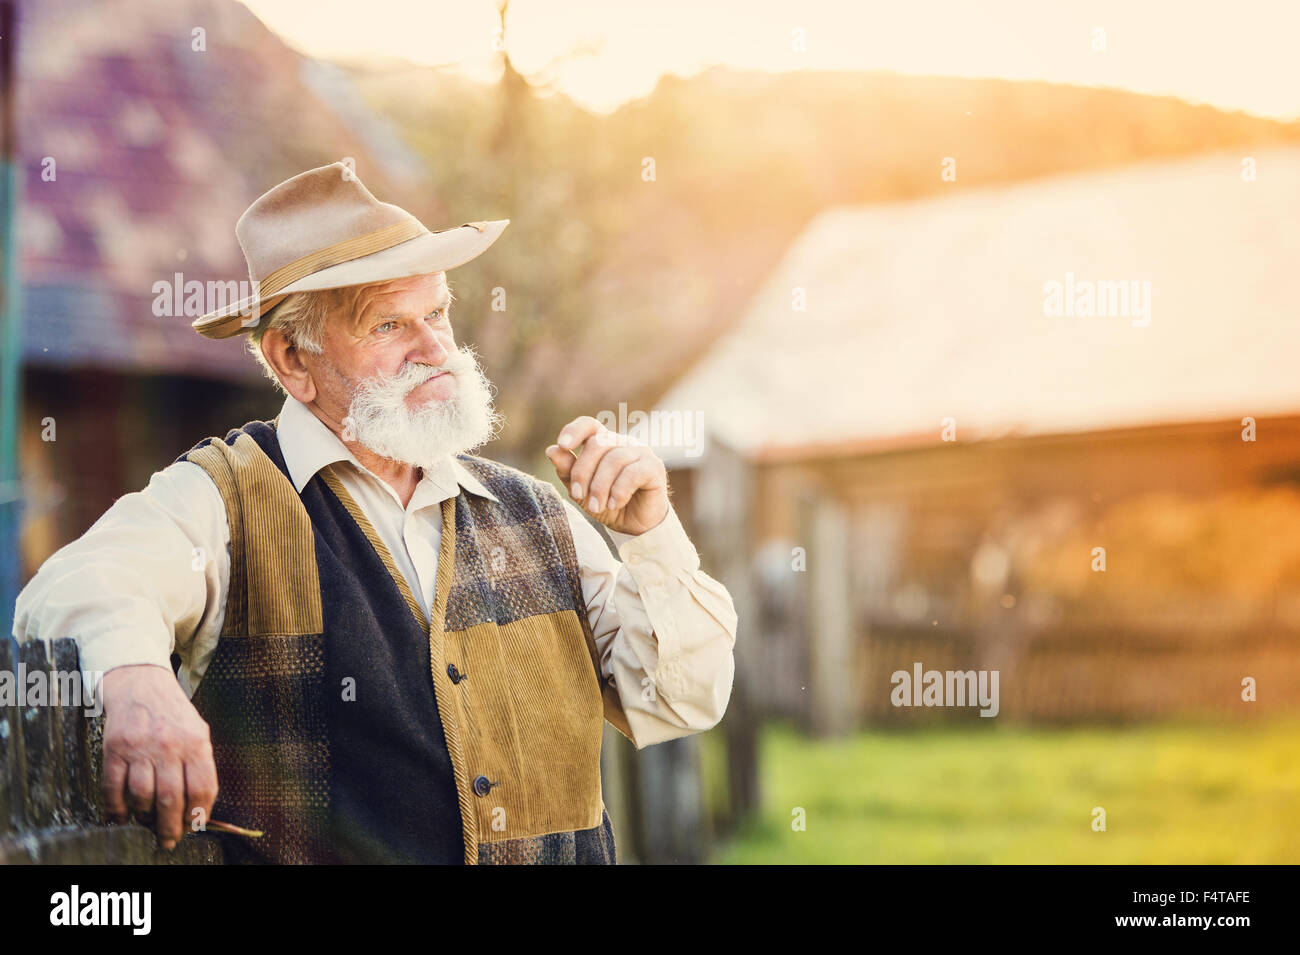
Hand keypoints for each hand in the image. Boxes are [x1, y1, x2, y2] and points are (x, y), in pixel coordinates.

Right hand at [99, 664, 217, 850]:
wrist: (141, 682)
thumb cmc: (172, 713)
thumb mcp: (198, 731)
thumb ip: (200, 764)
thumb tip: (200, 807)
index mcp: (196, 742)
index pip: (202, 788)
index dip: (198, 814)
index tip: (192, 827)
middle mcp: (169, 745)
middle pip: (171, 798)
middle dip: (170, 827)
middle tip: (168, 840)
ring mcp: (140, 747)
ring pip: (142, 796)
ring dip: (143, 816)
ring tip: (146, 821)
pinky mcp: (114, 748)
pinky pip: (113, 787)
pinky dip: (116, 808)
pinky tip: (121, 816)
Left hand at [546, 415, 669, 535]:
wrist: (635, 527)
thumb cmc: (607, 504)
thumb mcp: (582, 491)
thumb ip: (567, 471)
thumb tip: (551, 450)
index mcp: (603, 443)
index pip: (589, 425)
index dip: (574, 430)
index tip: (563, 445)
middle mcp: (622, 443)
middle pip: (597, 444)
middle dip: (583, 471)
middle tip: (579, 496)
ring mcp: (640, 452)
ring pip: (614, 459)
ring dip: (600, 487)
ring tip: (596, 507)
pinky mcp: (655, 467)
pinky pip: (633, 473)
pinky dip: (619, 491)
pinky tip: (613, 504)